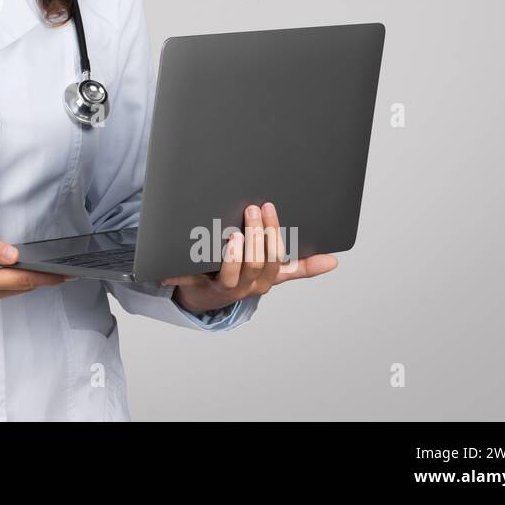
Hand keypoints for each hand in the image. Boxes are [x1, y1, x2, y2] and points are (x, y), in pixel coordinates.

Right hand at [0, 222, 70, 309]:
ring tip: (43, 267)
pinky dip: (11, 281)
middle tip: (61, 268)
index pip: (22, 280)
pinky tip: (16, 269)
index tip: (66, 275)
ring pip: (10, 290)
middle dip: (40, 278)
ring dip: (25, 279)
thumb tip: (16, 255)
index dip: (47, 277)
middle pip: (19, 287)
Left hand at [160, 201, 337, 313]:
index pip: (274, 258)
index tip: (268, 208)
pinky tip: (171, 266)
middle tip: (251, 210)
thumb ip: (300, 267)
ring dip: (234, 257)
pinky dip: (179, 274)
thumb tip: (333, 261)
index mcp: (264, 280)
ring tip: (233, 236)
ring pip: (232, 276)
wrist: (206, 296)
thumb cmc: (244, 278)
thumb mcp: (273, 273)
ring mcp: (221, 288)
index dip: (273, 235)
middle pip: (255, 265)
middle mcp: (245, 287)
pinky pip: (189, 280)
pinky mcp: (196, 286)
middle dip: (256, 238)